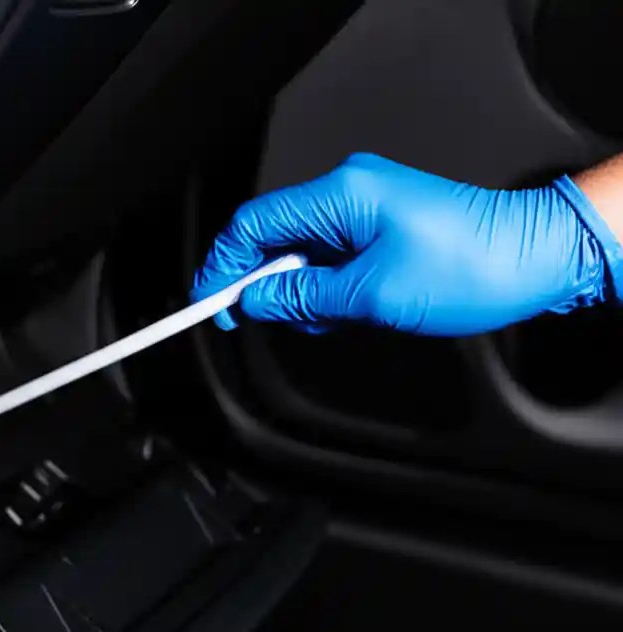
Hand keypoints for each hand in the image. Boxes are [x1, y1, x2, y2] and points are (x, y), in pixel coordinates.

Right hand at [191, 153, 622, 335]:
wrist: (541, 256)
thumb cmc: (473, 266)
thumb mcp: (373, 295)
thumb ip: (303, 298)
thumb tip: (256, 301)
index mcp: (341, 194)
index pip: (252, 225)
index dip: (223, 267)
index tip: (210, 304)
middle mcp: (349, 189)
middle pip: (273, 237)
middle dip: (266, 285)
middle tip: (270, 321)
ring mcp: (366, 204)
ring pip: (302, 251)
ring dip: (303, 290)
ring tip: (334, 316)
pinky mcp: (381, 222)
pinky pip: (332, 254)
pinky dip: (329, 286)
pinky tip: (350, 307)